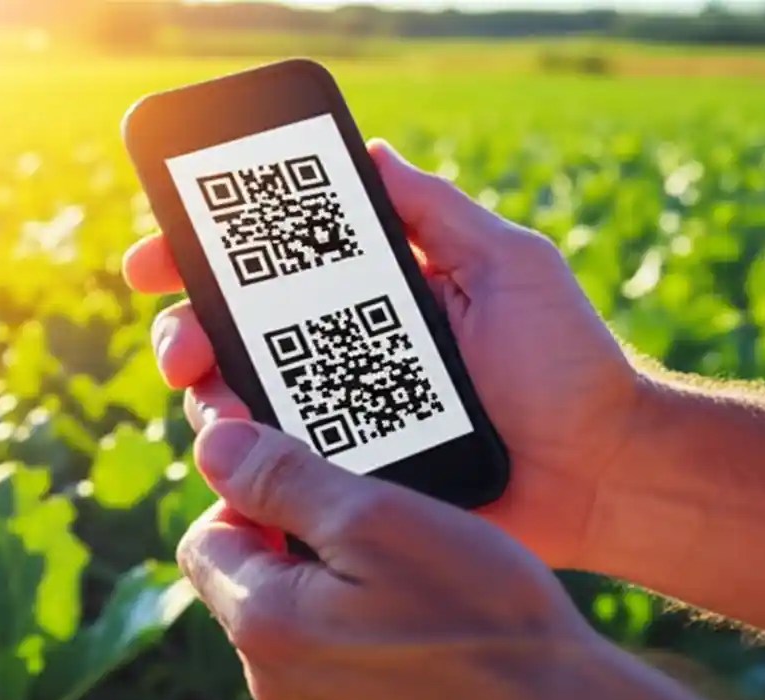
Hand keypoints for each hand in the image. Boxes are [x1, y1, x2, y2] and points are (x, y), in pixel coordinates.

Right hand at [124, 140, 642, 568]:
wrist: (603, 472)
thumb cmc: (565, 363)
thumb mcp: (507, 263)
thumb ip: (436, 211)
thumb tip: (370, 151)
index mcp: (366, 299)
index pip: (267, 271)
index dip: (203, 257)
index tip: (161, 252)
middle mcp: (337, 357)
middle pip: (228, 336)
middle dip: (184, 331)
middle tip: (180, 346)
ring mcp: (336, 422)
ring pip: (233, 404)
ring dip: (204, 398)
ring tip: (215, 407)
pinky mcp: (343, 482)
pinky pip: (272, 473)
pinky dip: (238, 464)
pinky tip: (233, 459)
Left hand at [180, 421, 721, 699]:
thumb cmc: (482, 618)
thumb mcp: (378, 520)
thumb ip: (283, 480)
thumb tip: (212, 444)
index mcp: (262, 623)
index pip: (204, 536)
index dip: (248, 493)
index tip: (313, 477)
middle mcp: (272, 678)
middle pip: (243, 576)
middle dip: (288, 534)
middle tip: (364, 510)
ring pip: (288, 613)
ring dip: (325, 576)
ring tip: (400, 559)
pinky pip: (327, 653)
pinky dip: (354, 619)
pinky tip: (416, 608)